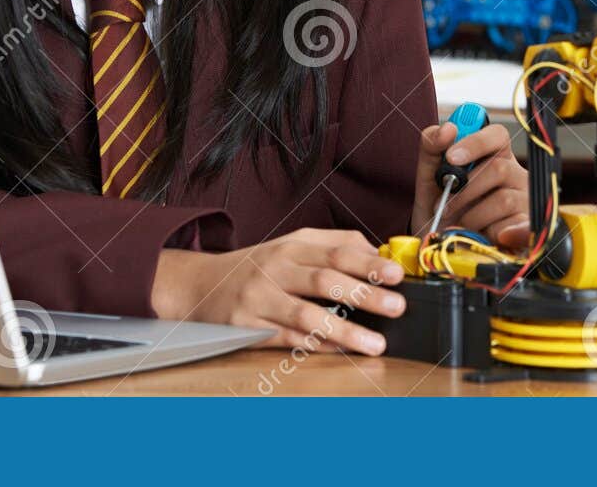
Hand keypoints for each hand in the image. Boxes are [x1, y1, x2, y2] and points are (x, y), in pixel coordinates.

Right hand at [150, 228, 405, 353]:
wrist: (201, 285)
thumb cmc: (258, 267)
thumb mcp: (292, 246)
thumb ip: (334, 245)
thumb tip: (376, 254)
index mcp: (292, 246)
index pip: (336, 251)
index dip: (368, 263)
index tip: (396, 274)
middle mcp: (275, 269)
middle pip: (324, 280)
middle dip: (364, 294)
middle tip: (396, 306)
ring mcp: (259, 299)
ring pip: (306, 315)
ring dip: (345, 330)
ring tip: (375, 342)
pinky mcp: (248, 327)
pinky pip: (287, 339)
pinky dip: (315, 345)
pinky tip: (340, 350)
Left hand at [411, 118, 528, 246]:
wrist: (442, 249)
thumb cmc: (441, 209)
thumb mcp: (429, 176)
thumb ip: (432, 146)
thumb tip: (449, 129)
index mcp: (495, 156)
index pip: (497, 135)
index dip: (476, 142)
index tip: (451, 157)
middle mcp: (515, 175)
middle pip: (499, 168)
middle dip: (465, 190)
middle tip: (445, 204)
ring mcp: (525, 201)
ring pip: (504, 199)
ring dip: (472, 216)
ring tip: (460, 224)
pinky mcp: (528, 229)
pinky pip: (514, 227)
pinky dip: (492, 232)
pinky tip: (486, 235)